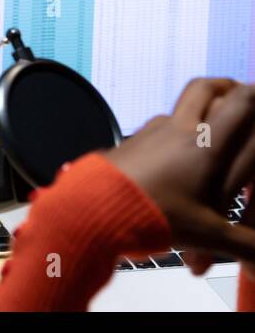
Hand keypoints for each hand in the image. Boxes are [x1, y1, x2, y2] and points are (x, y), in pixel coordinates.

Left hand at [102, 77, 254, 270]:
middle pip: (204, 87)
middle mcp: (178, 129)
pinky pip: (154, 128)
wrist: (92, 210)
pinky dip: (169, 134)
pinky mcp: (128, 142)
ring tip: (206, 131)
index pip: (242, 102)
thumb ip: (248, 245)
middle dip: (224, 87)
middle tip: (236, 95)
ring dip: (194, 113)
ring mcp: (149, 132)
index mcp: (206, 144)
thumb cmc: (150, 216)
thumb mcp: (209, 236)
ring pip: (177, 108)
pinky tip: (170, 157)